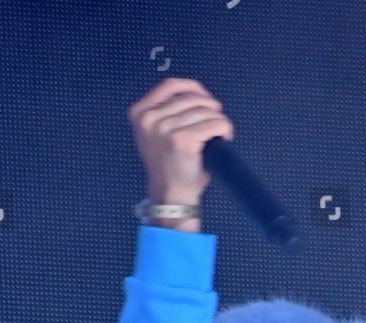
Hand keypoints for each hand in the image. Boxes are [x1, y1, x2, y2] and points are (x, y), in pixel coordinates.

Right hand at [128, 77, 234, 203]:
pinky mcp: (182, 139)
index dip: (192, 87)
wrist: (171, 192)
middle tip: (216, 122)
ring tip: (221, 133)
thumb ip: (167, 112)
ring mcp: (164, 128)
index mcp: (140, 113)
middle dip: (210, 108)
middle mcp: (150, 118)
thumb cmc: (169, 165)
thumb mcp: (156, 133)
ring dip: (219, 120)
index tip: (205, 95)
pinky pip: (213, 124)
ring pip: (205, 111)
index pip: (169, 86)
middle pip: (192, 99)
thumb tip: (196, 95)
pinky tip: (225, 137)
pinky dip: (224, 128)